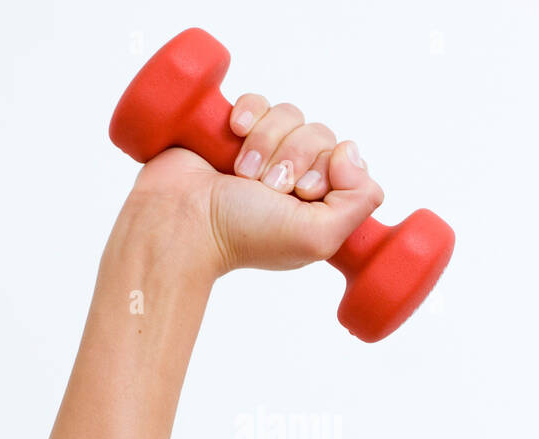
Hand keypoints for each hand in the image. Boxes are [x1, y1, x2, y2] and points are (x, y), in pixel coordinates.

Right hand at [124, 95, 383, 278]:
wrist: (180, 222)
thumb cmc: (242, 236)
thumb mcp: (317, 237)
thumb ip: (358, 203)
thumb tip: (352, 153)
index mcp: (317, 205)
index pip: (348, 161)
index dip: (329, 169)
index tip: (302, 193)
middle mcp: (293, 178)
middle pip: (320, 135)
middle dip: (292, 159)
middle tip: (267, 188)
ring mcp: (263, 152)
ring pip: (290, 115)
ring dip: (265, 143)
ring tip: (242, 173)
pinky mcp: (233, 130)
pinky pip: (259, 101)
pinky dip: (249, 112)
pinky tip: (234, 133)